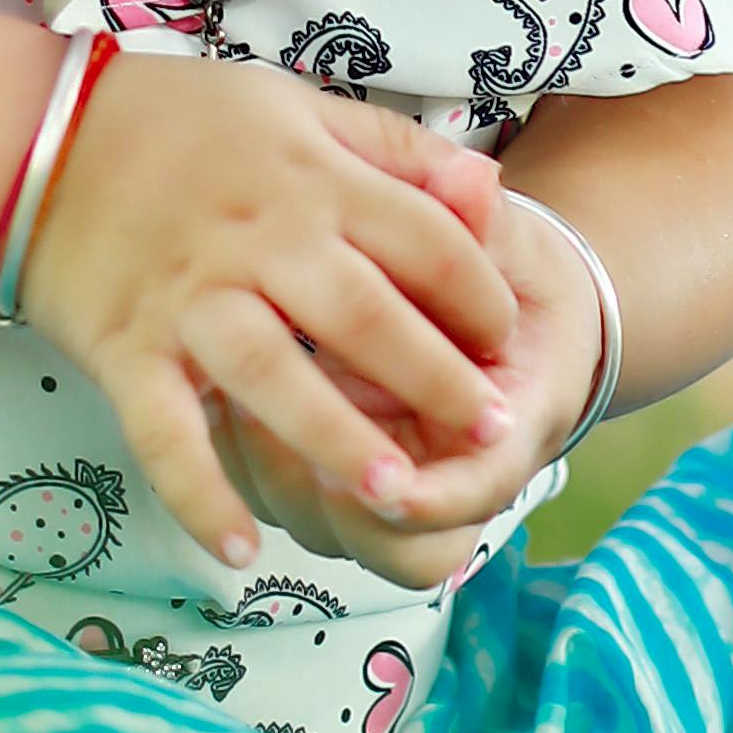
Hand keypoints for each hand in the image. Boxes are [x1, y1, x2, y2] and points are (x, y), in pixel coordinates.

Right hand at [20, 56, 520, 580]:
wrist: (31, 137)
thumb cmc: (177, 124)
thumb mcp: (296, 108)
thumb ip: (393, 151)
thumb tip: (488, 186)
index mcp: (310, 181)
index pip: (422, 240)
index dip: (477, 293)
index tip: (502, 340)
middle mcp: (258, 244)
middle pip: (364, 318)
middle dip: (435, 380)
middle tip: (490, 435)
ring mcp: (189, 302)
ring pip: (274, 380)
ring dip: (337, 442)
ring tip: (397, 496)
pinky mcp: (126, 350)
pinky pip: (164, 433)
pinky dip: (199, 494)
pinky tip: (241, 549)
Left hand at [215, 184, 601, 590]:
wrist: (513, 314)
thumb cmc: (502, 281)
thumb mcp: (505, 245)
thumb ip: (483, 221)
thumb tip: (472, 181)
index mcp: (511, 424)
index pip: (479, 491)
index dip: (438, 498)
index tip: (392, 484)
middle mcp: (448, 478)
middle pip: (402, 550)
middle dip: (348, 507)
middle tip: (293, 441)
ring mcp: (386, 489)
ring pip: (333, 536)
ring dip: (286, 488)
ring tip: (244, 411)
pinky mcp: (332, 483)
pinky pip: (285, 510)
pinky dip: (243, 483)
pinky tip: (220, 421)